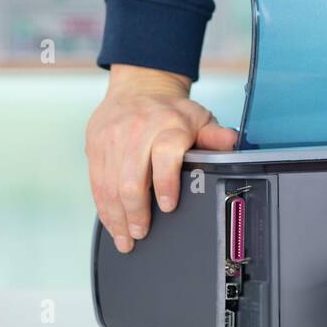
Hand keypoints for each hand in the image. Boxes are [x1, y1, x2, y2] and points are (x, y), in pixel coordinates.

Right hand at [84, 64, 237, 252]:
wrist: (139, 87)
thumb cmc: (173, 112)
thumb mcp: (200, 118)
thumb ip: (215, 136)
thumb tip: (231, 143)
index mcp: (169, 125)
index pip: (165, 155)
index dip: (166, 183)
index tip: (168, 206)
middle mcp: (137, 131)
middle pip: (132, 179)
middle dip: (136, 212)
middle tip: (142, 232)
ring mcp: (113, 139)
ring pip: (110, 186)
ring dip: (117, 218)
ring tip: (126, 239)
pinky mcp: (95, 146)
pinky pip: (96, 183)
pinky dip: (104, 208)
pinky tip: (112, 223)